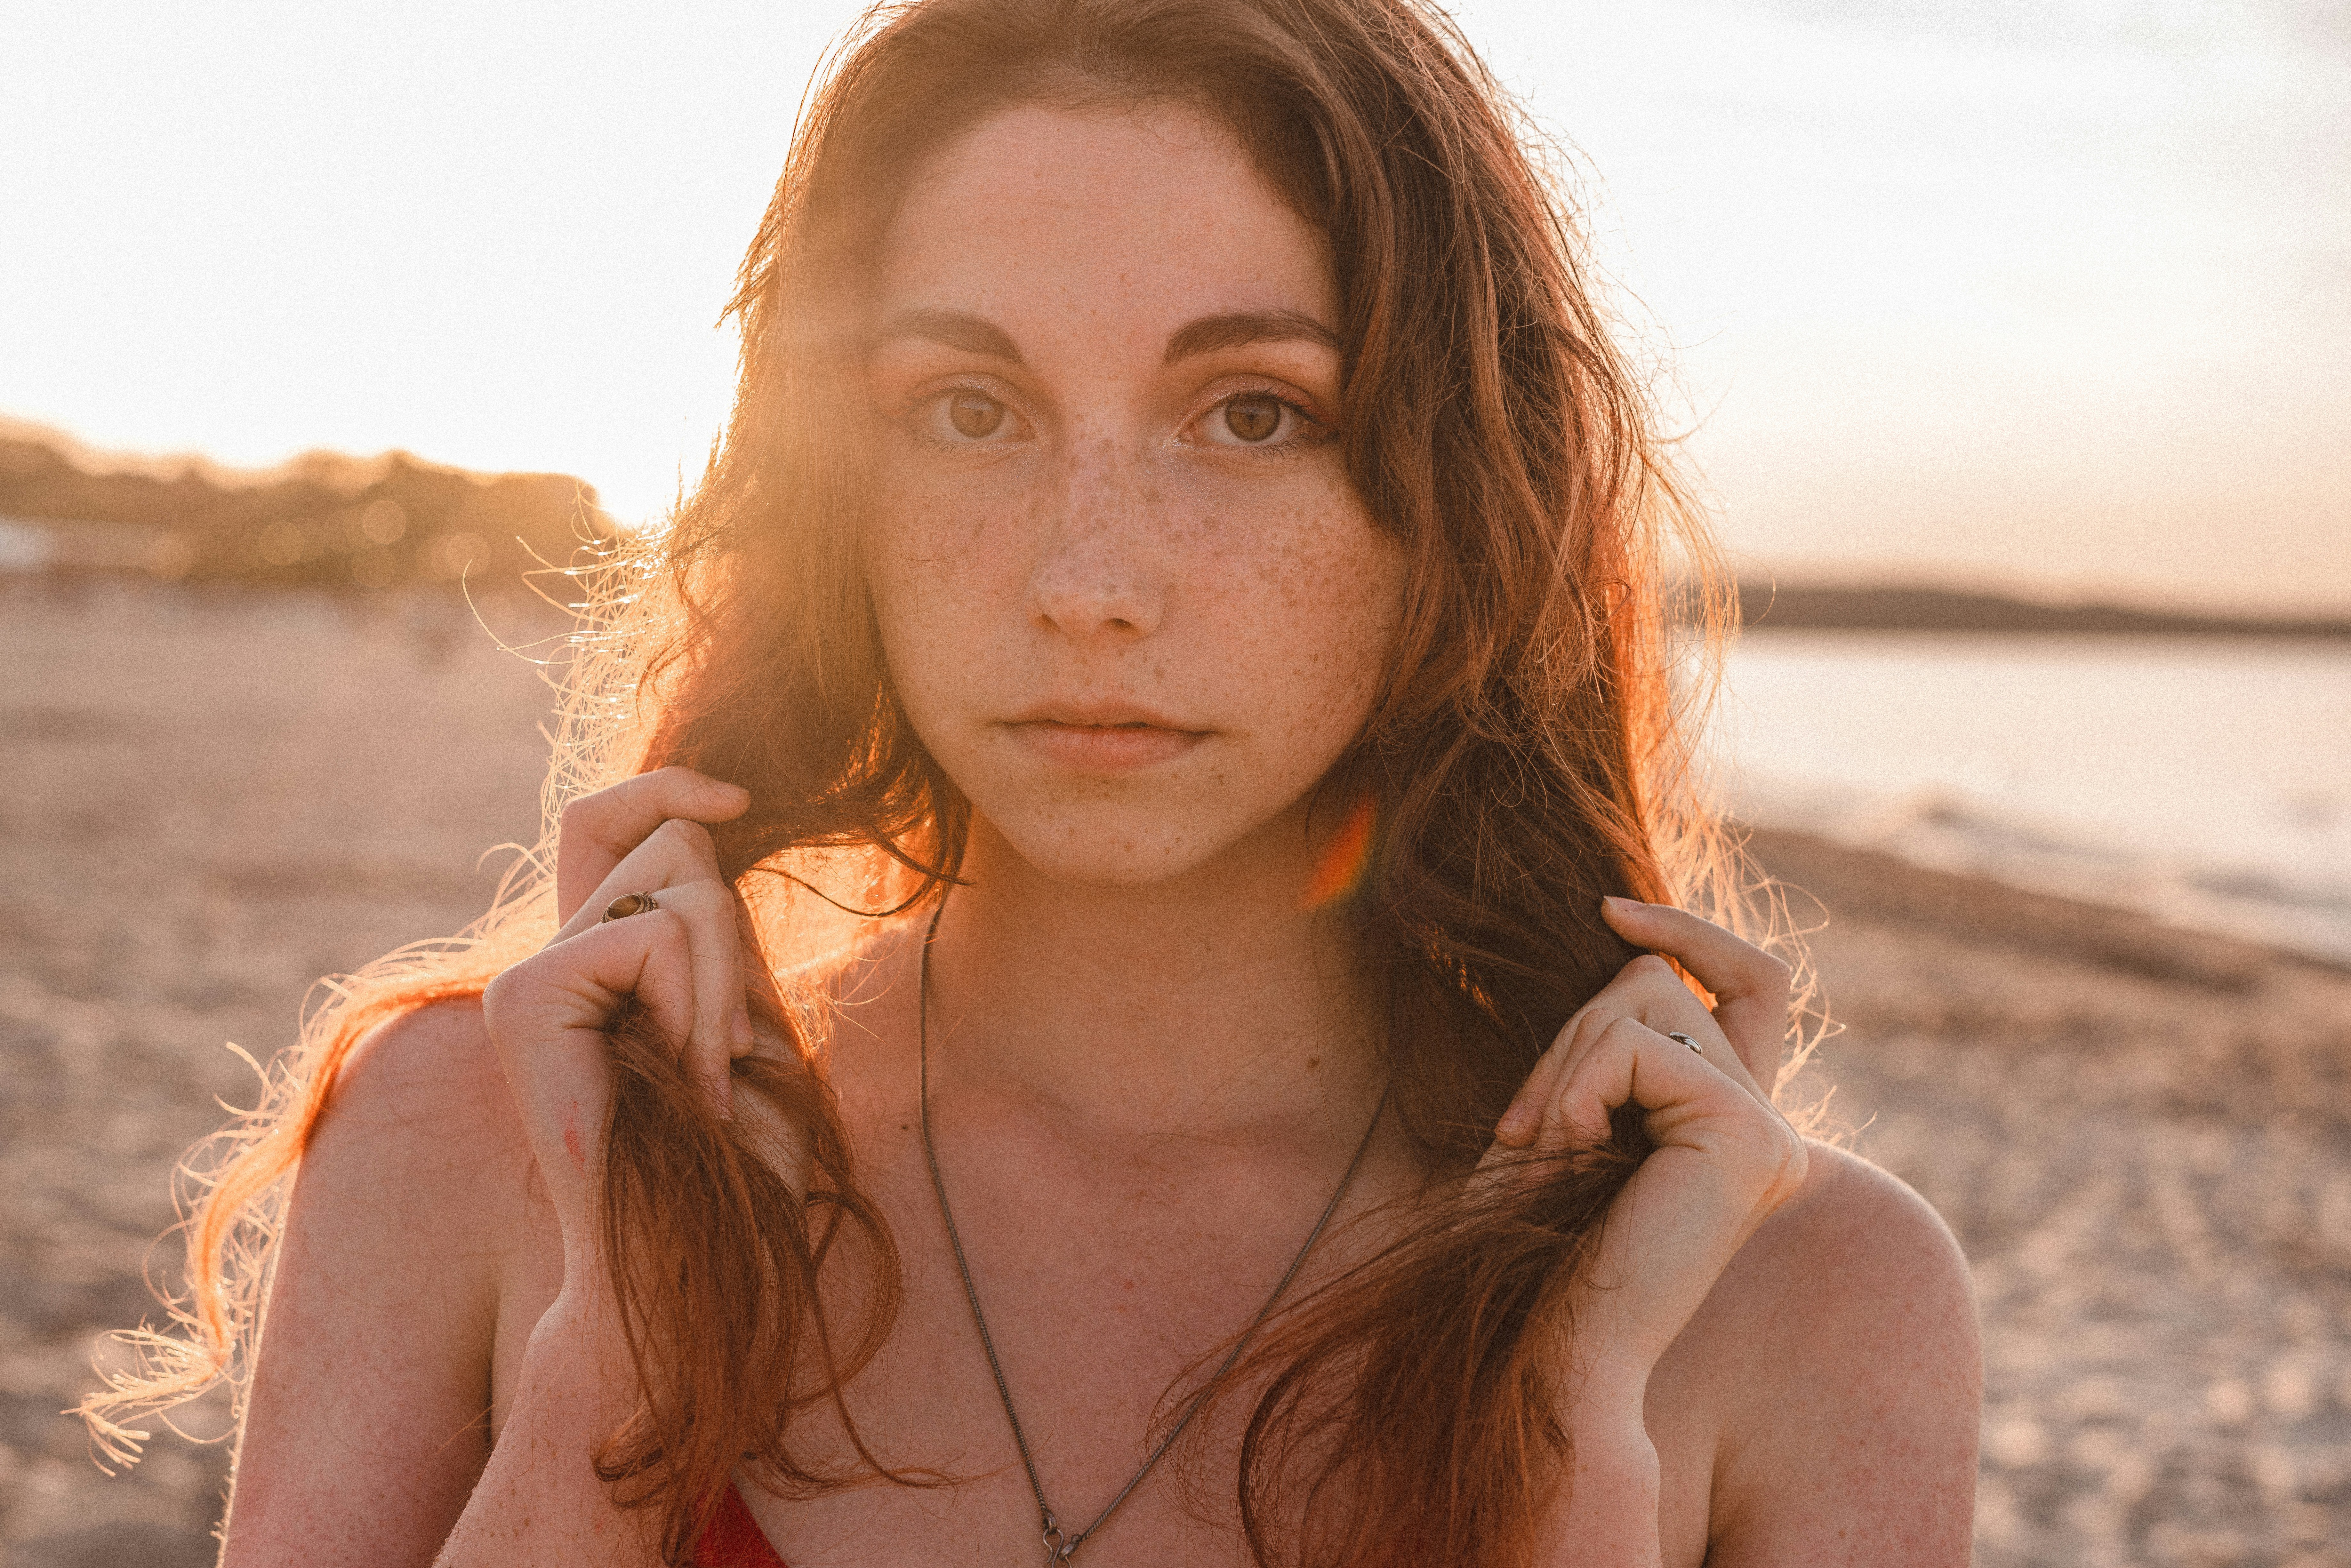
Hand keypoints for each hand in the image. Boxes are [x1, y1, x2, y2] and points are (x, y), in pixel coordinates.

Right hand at [479, 767, 754, 1264]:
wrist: (696, 1252)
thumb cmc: (734, 1154)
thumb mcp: (739, 1007)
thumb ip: (709, 922)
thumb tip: (703, 811)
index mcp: (596, 958)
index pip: (608, 818)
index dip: (668, 784)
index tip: (740, 800)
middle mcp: (550, 956)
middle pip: (673, 841)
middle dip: (734, 936)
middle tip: (724, 1050)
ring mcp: (528, 976)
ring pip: (680, 876)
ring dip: (727, 977)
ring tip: (707, 1071)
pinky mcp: (526, 996)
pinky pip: (658, 932)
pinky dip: (702, 1004)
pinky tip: (688, 1081)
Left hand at [1483, 897, 1808, 1388]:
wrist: (1558, 1342)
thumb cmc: (1541, 1240)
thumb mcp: (1576, 1108)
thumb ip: (1612, 1035)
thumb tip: (1625, 932)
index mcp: (1733, 1114)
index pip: (1751, 980)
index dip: (1690, 930)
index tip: (1607, 911)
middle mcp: (1768, 1120)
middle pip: (1658, 980)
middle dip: (1566, 1036)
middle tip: (1525, 1130)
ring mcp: (1770, 1130)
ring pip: (1642, 998)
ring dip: (1562, 1063)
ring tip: (1546, 1150)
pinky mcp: (1748, 1135)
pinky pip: (1634, 1044)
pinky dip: (1575, 1088)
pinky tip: (1569, 1155)